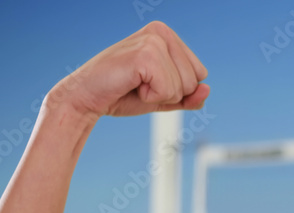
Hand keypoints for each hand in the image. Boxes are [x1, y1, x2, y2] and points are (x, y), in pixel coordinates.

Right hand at [47, 21, 209, 120]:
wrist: (87, 98)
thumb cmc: (122, 94)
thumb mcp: (163, 97)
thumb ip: (188, 97)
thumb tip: (207, 90)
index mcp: (167, 35)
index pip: (200, 73)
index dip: (178, 89)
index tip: (149, 82)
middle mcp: (161, 32)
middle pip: (195, 80)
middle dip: (170, 93)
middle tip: (140, 84)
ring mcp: (153, 41)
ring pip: (183, 87)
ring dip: (159, 95)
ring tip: (134, 84)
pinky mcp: (145, 55)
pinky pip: (168, 90)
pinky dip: (150, 97)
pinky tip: (131, 85)